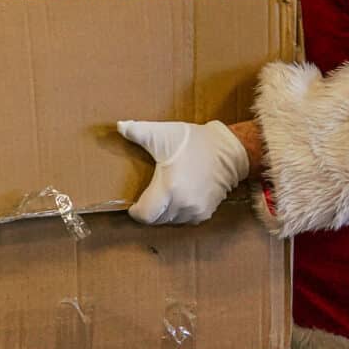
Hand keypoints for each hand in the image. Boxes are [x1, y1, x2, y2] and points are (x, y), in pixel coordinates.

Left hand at [118, 120, 249, 225]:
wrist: (229, 149)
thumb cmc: (194, 142)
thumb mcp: (163, 134)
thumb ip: (138, 131)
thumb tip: (119, 126)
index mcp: (169, 189)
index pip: (145, 215)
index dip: (136, 212)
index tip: (132, 205)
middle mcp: (183, 205)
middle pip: (157, 219)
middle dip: (149, 212)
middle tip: (145, 199)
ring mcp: (196, 210)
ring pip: (171, 221)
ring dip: (163, 214)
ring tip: (160, 198)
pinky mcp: (206, 212)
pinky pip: (185, 220)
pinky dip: (178, 214)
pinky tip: (176, 200)